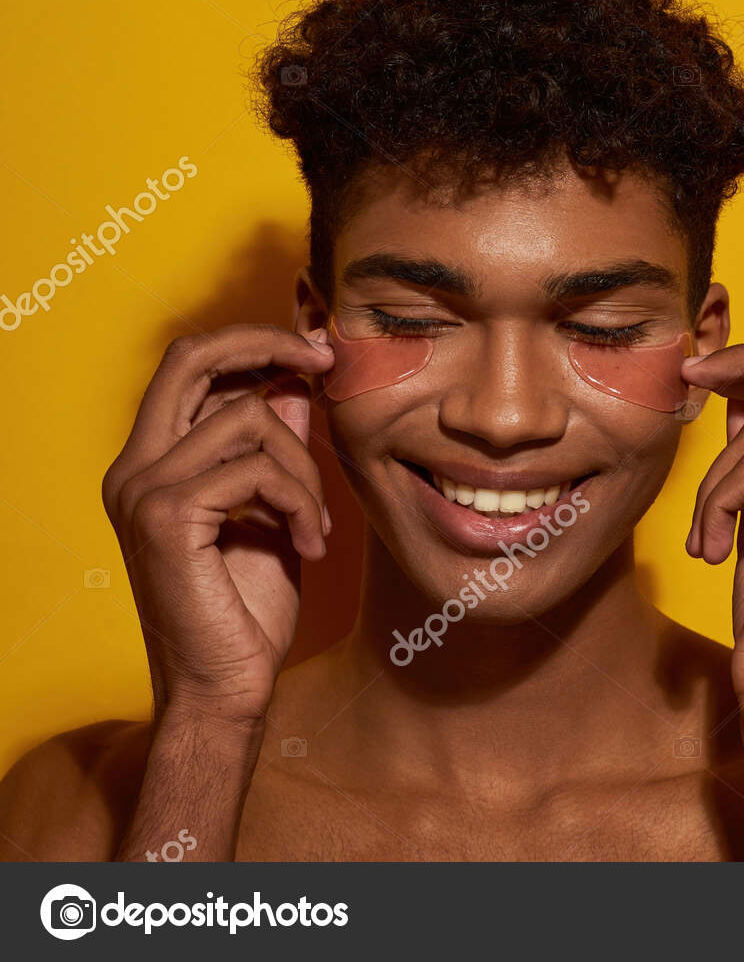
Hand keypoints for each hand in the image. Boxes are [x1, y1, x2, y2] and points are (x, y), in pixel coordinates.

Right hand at [100, 325, 335, 724]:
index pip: (188, 364)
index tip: (313, 349)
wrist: (226, 688)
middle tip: (324, 359)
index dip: (251, 341)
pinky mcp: (166, 516)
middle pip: (192, 356)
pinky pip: (256, 469)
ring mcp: (143, 490)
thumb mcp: (273, 511)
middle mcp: (134, 468)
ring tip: (315, 522)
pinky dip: (301, 501)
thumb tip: (294, 380)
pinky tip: (308, 544)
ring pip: (249, 418)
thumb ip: (273, 448)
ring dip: (305, 467)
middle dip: (268, 342)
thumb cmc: (248, 609)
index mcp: (151, 464)